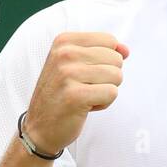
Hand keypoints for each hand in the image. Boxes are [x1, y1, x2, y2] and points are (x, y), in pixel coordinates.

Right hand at [23, 32, 129, 154]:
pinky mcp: (76, 96)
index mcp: (64, 41)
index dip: (106, 61)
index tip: (86, 73)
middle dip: (108, 78)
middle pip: (116, 59)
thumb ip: (103, 52)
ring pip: (117, 76)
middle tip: (85, 87)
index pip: (110, 40)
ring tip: (85, 97)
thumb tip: (126, 50)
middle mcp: (64, 54)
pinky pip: (112, 93)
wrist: (40, 126)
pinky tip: (86, 106)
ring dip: (106, 91)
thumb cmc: (62, 94)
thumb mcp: (77, 65)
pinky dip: (104, 103)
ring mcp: (68, 74)